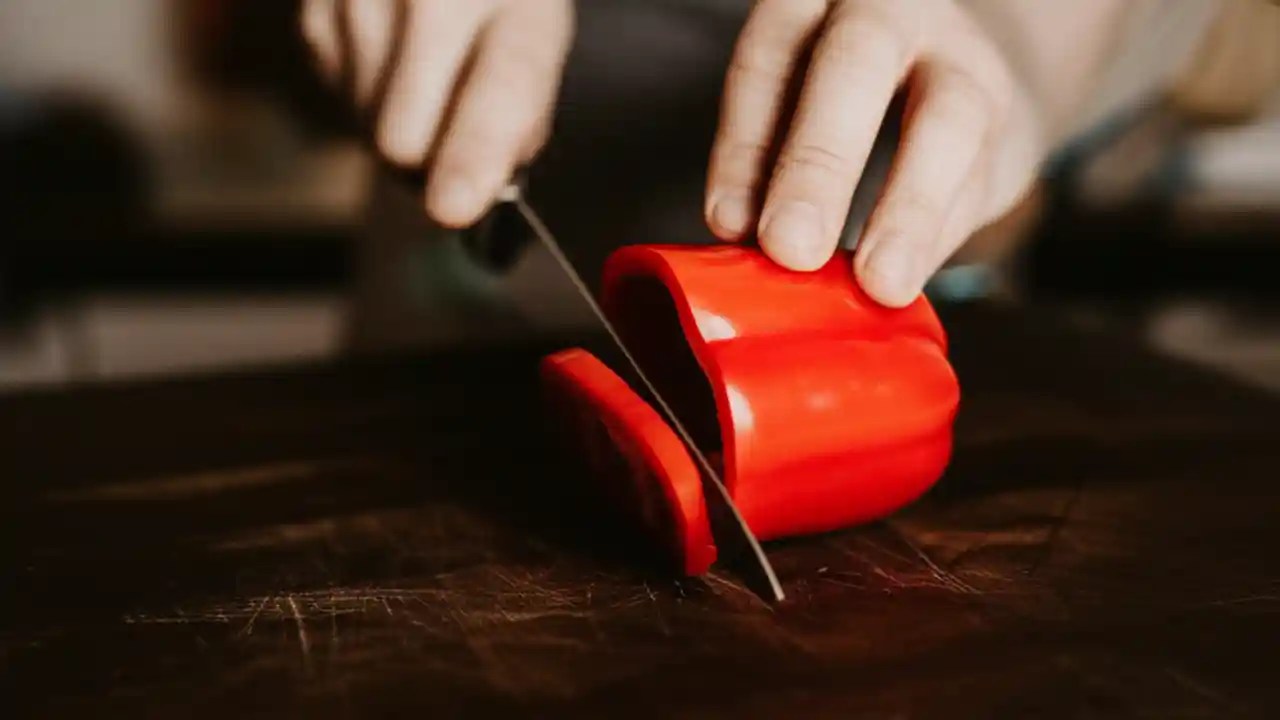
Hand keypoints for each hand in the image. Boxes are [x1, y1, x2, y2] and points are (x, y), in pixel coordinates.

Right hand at [301, 0, 573, 226]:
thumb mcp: (535, 26)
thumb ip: (520, 107)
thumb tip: (483, 183)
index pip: (500, 85)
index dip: (474, 152)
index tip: (454, 206)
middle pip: (403, 135)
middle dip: (424, 164)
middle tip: (452, 140)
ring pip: (363, 125)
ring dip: (392, 122)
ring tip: (424, 69)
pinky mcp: (315, 3)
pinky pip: (336, 91)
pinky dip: (363, 88)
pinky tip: (391, 47)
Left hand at [706, 0, 1044, 306]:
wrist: (951, 74)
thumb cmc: (839, 100)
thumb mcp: (788, 106)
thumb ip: (766, 162)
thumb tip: (744, 240)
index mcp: (814, 3)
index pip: (769, 61)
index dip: (744, 147)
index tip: (729, 224)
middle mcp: (891, 12)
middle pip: (856, 67)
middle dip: (820, 163)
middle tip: (791, 248)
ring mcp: (959, 60)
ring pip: (944, 122)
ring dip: (906, 212)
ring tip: (878, 283)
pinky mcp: (1006, 122)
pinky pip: (977, 182)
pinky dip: (936, 238)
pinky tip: (905, 280)